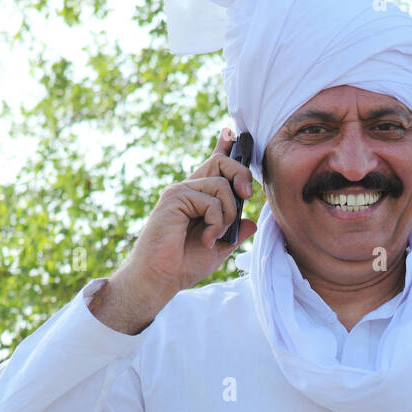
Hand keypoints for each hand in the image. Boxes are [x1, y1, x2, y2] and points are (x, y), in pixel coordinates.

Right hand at [89, 128, 257, 333]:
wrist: (160, 279)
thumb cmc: (183, 266)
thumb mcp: (219, 248)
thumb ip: (233, 233)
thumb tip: (250, 222)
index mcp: (198, 198)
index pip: (213, 165)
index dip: (225, 147)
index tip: (232, 133)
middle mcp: (189, 189)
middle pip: (222, 162)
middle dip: (241, 174)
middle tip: (246, 195)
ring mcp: (180, 191)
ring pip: (221, 184)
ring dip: (228, 214)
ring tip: (216, 236)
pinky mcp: (175, 197)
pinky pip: (211, 200)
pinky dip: (216, 222)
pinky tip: (206, 238)